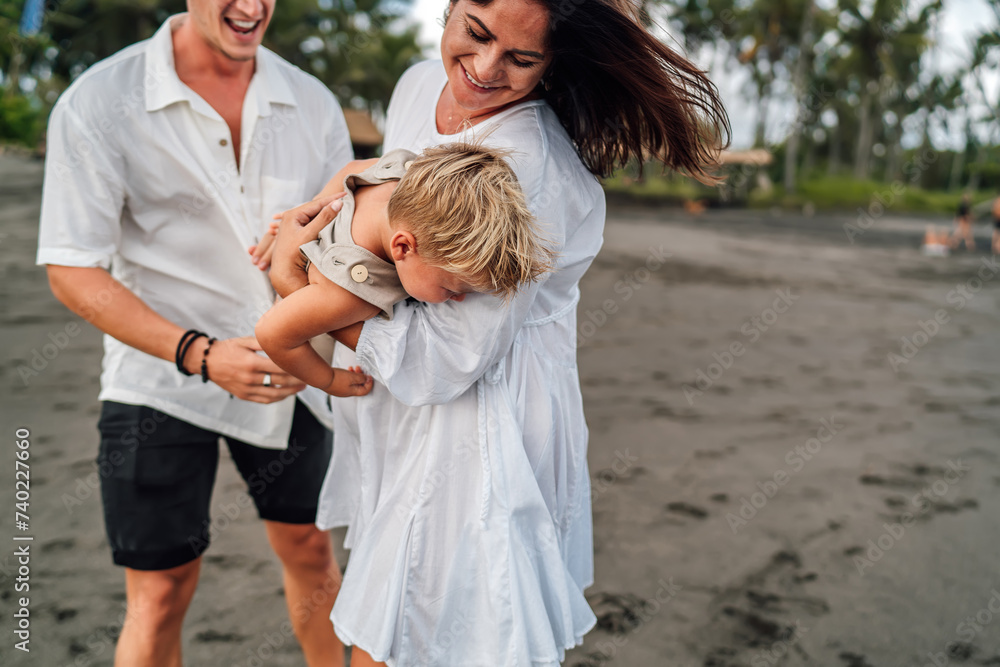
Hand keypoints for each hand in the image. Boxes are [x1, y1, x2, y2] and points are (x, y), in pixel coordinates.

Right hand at [188, 335, 306, 402]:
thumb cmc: (228, 348)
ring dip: (290, 392)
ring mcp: (247, 389)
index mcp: (252, 362)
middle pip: (280, 381)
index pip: (279, 367)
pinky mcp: (244, 395)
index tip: (305, 366)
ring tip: (301, 388)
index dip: (295, 368)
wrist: (207, 361)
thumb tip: (284, 342)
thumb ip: (265, 343)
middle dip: (296, 380)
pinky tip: (286, 394)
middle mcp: (250, 378)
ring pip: (274, 394)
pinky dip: (277, 398)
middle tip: (308, 377)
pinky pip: (264, 400)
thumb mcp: (245, 341)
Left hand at [251, 192, 346, 271]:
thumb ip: (324, 218)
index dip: (332, 198)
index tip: (346, 193)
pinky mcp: (298, 234)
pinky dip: (323, 221)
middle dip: (330, 203)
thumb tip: (338, 203)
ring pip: (315, 216)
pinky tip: (331, 220)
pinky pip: (313, 224)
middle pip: (315, 208)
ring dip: (327, 213)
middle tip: (346, 198)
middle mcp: (292, 218)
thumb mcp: (309, 234)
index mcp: (292, 215)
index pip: (317, 203)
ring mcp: (294, 226)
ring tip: (341, 207)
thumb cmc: (293, 254)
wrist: (284, 272)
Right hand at [325, 365, 372, 396]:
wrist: (322, 378)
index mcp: (352, 392)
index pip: (365, 391)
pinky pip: (345, 382)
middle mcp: (347, 393)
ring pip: (352, 383)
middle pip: (358, 386)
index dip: (369, 383)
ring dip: (354, 375)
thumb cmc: (336, 378)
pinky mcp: (335, 386)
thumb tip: (368, 379)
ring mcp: (340, 390)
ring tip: (353, 368)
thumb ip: (361, 378)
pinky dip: (348, 376)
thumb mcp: (353, 377)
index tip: (370, 375)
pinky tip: (346, 370)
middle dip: (361, 377)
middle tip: (359, 368)